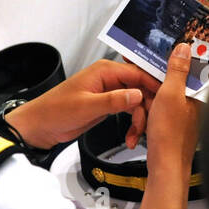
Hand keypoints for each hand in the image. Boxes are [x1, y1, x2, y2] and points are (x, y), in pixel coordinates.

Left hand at [6, 59, 161, 150]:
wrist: (40, 126)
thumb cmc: (56, 111)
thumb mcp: (87, 107)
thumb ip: (114, 100)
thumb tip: (138, 94)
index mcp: (105, 71)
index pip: (138, 73)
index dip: (155, 86)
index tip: (168, 100)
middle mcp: (109, 78)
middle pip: (141, 88)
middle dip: (148, 108)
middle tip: (150, 126)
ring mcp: (109, 92)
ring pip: (137, 102)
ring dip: (140, 120)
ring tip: (136, 138)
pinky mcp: (108, 105)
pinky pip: (128, 110)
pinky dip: (132, 124)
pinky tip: (131, 137)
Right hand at [144, 43, 200, 173]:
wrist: (165, 168)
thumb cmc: (169, 136)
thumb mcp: (170, 95)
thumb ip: (176, 70)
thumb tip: (184, 48)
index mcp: (194, 93)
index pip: (180, 68)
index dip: (160, 64)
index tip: (143, 61)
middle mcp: (189, 104)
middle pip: (163, 86)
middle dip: (147, 94)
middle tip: (138, 101)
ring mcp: (179, 116)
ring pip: (155, 102)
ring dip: (143, 111)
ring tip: (141, 123)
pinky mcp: (170, 127)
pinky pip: (153, 116)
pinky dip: (144, 122)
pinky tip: (140, 132)